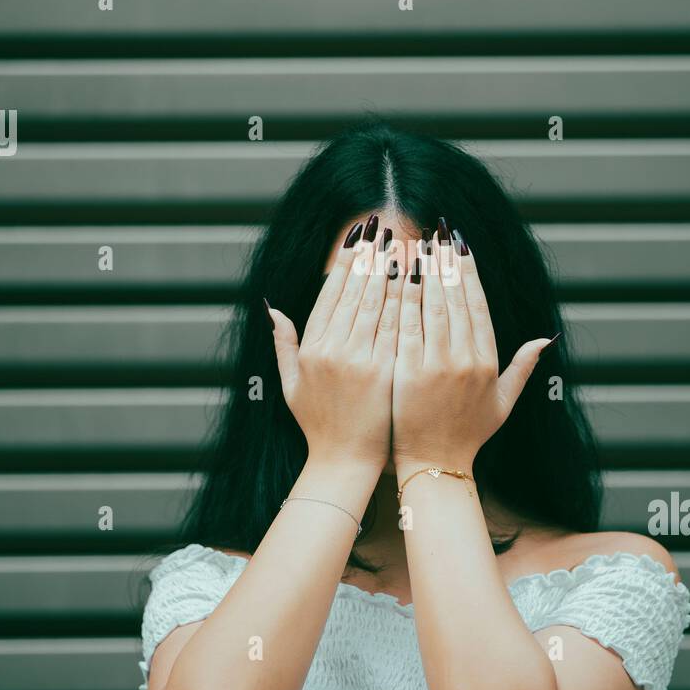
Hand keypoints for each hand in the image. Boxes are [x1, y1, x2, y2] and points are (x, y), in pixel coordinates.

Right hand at [267, 215, 404, 468]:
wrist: (344, 463)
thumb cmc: (319, 425)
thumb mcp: (290, 383)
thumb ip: (284, 343)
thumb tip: (271, 308)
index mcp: (311, 347)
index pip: (330, 293)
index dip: (345, 262)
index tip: (357, 238)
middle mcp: (332, 349)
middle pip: (355, 291)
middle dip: (370, 256)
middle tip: (382, 227)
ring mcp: (358, 360)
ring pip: (377, 303)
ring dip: (390, 269)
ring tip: (402, 242)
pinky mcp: (384, 371)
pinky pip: (396, 326)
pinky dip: (406, 300)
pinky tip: (417, 278)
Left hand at [391, 222, 553, 473]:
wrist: (436, 465)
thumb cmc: (469, 435)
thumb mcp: (504, 402)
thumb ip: (523, 367)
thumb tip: (545, 338)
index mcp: (487, 362)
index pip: (478, 305)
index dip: (470, 273)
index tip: (461, 247)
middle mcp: (465, 359)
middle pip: (455, 298)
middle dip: (446, 262)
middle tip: (437, 233)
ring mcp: (436, 365)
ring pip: (430, 306)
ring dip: (424, 271)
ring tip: (417, 243)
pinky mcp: (407, 371)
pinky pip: (404, 325)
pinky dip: (400, 298)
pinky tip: (395, 275)